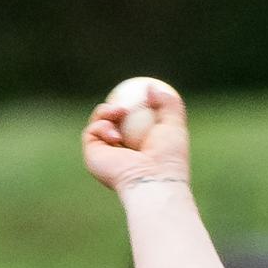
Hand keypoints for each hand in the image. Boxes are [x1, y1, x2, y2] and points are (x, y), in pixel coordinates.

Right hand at [82, 77, 190, 192]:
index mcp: (141, 149)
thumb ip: (168, 103)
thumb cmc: (168, 158)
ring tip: (120, 112)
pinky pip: (92, 131)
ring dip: (107, 112)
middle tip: (124, 100)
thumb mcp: (174, 125)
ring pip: (100, 122)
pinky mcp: (93, 156)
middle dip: (115, 107)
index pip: (133, 122)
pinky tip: (114, 134)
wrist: (152, 180)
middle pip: (113, 121)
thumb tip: (151, 86)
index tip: (136, 93)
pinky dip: (101, 125)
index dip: (131, 105)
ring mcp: (106, 155)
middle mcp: (122, 154)